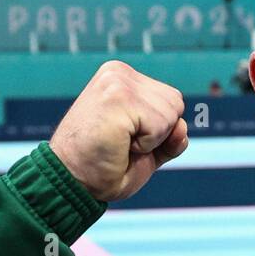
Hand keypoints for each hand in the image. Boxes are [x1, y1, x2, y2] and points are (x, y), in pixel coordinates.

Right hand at [49, 60, 188, 201]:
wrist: (72, 182)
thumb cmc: (104, 168)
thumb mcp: (148, 151)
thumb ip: (170, 137)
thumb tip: (182, 128)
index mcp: (123, 78)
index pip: (172, 101)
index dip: (159, 131)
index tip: (126, 139)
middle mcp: (118, 73)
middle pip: (176, 104)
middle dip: (158, 134)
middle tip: (123, 144)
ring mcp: (117, 81)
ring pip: (171, 114)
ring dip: (151, 140)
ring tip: (119, 143)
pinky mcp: (117, 96)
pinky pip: (161, 125)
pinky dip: (146, 145)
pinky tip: (119, 144)